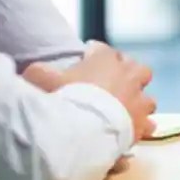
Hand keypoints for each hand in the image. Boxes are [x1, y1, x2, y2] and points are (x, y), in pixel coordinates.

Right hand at [23, 42, 156, 140]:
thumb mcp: (43, 79)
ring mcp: (138, 101)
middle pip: (137, 69)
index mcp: (105, 60)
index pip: (103, 50)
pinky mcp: (141, 124)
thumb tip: (30, 70)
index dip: (95, 53)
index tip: (88, 55)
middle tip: (116, 81)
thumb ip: (38, 72)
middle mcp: (128, 76)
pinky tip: (134, 129)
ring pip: (147, 98)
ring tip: (128, 108)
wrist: (81, 127)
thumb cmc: (64, 99)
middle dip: (129, 74)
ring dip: (139, 102)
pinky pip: (148, 123)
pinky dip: (142, 126)